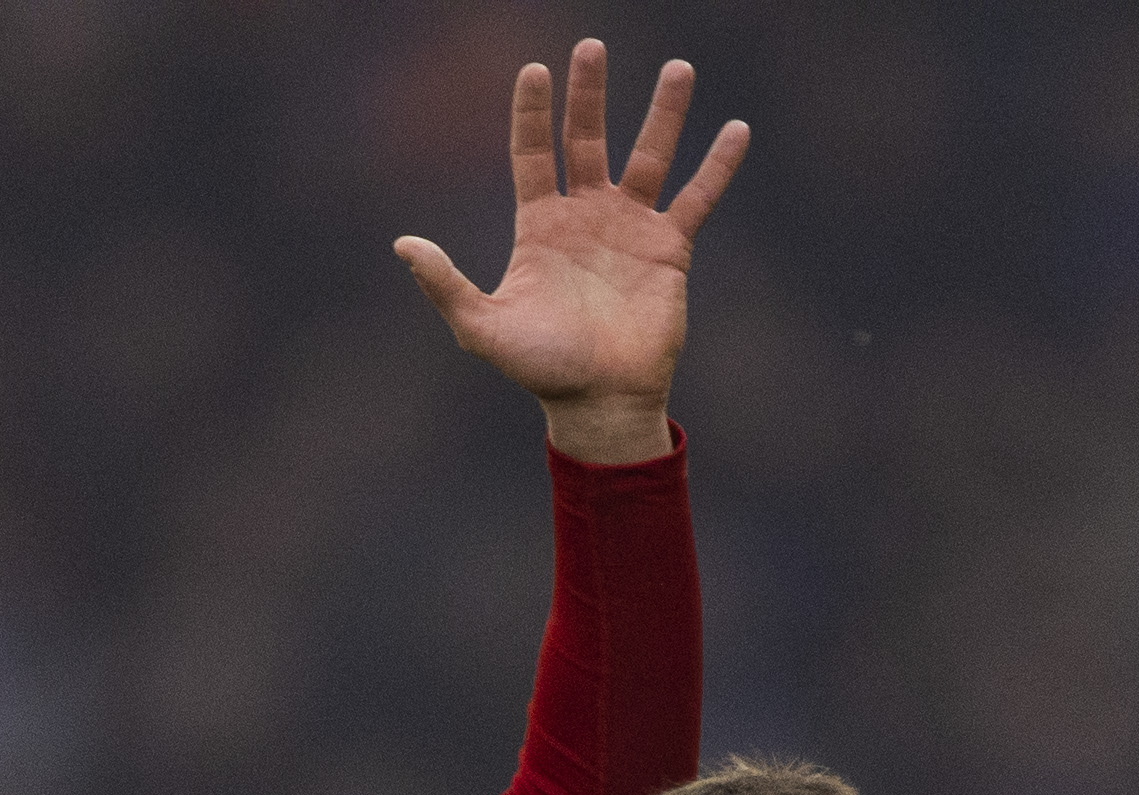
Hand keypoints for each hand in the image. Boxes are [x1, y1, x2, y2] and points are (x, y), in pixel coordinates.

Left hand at [397, 41, 745, 461]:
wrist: (600, 403)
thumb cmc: (540, 369)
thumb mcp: (481, 328)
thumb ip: (445, 284)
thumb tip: (402, 244)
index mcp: (540, 226)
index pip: (533, 154)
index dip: (532, 114)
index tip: (533, 70)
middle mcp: (584, 216)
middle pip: (586, 139)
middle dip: (588, 95)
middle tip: (591, 47)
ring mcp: (629, 227)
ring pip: (649, 155)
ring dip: (664, 113)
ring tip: (679, 67)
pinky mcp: (668, 247)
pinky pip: (696, 197)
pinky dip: (717, 166)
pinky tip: (736, 130)